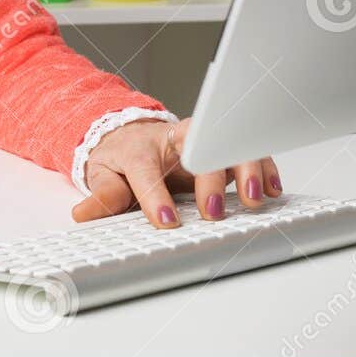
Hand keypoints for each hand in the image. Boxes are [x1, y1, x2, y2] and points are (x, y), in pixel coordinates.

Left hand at [72, 116, 281, 226]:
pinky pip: (249, 150)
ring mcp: (202, 143)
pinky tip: (272, 189)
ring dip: (246, 170)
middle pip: (197, 148)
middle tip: (213, 213)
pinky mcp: (223, 150)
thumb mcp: (103, 174)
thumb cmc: (122, 156)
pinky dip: (264, 168)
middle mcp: (175, 141)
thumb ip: (101, 195)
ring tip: (253, 199)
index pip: (147, 170)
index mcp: (140, 149)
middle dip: (209, 180)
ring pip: (230, 144)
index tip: (166, 221)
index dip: (156, 197)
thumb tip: (83, 214)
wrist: (132, 134)